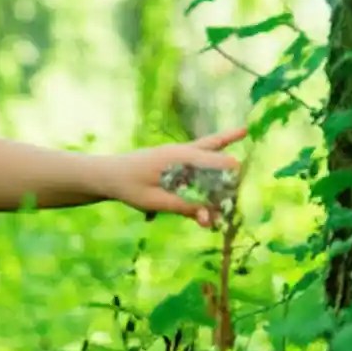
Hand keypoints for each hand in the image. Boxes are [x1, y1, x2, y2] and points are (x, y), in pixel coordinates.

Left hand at [101, 128, 245, 227]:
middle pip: (219, 156)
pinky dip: (216, 157)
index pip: (218, 162)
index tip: (237, 193)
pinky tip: (240, 131)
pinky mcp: (178, 159)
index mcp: (179, 157)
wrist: (107, 174)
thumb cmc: (127, 187)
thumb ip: (182, 207)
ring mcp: (181, 153)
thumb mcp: (154, 200)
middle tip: (236, 188)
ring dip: (223, 166)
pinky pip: (204, 153)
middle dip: (231, 175)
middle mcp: (183, 151)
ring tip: (244, 138)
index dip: (230, 179)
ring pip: (213, 148)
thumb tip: (210, 219)